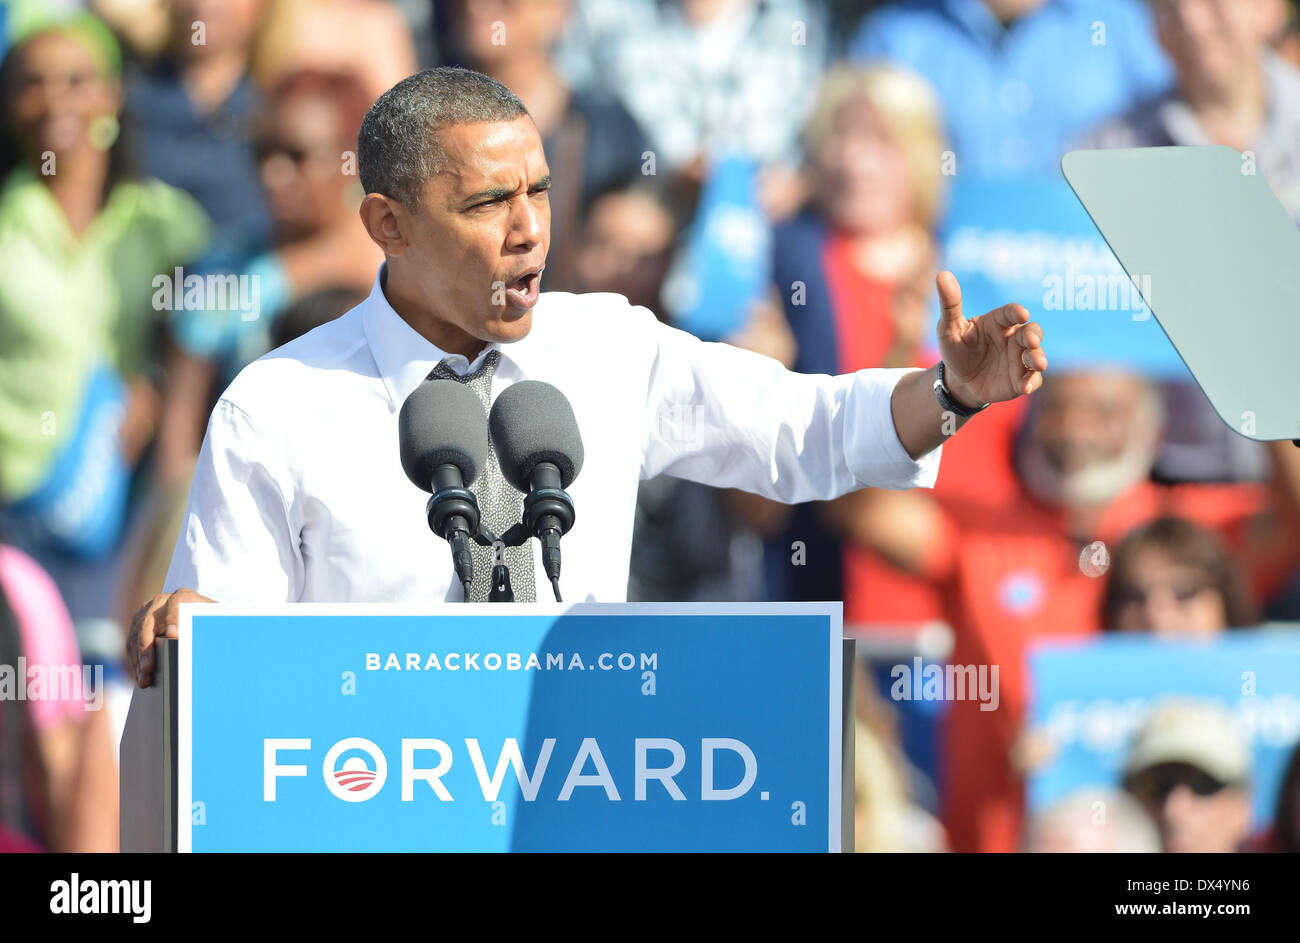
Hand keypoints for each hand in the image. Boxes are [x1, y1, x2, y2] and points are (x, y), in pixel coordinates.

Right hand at [126, 588, 212, 687]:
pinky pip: (130, 644)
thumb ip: (216, 626)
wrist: (197, 610)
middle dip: (147, 648)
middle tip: (149, 668)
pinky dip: (134, 662)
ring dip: (138, 660)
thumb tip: (221, 645)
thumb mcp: (215, 618)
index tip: (173, 636)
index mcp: (183, 596)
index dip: (173, 620)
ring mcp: (145, 613)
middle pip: (149, 623)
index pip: (176, 604)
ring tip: (144, 680)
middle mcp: (160, 602)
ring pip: (136, 636)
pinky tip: (139, 676)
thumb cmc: (209, 617)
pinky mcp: (136, 625)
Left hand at [934, 270, 1046, 406]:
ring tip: (1036, 363)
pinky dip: (1031, 382)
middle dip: (1034, 335)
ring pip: (1036, 355)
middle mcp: (1013, 338)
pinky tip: (1024, 387)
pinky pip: (1032, 380)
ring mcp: (1019, 359)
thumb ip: (949, 304)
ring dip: (1038, 358)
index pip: (1011, 312)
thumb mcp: (949, 328)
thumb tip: (942, 275)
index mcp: (998, 321)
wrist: (958, 379)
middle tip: (1030, 340)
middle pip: (1032, 332)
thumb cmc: (956, 348)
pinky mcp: (1020, 379)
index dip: (1017, 312)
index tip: (1020, 314)